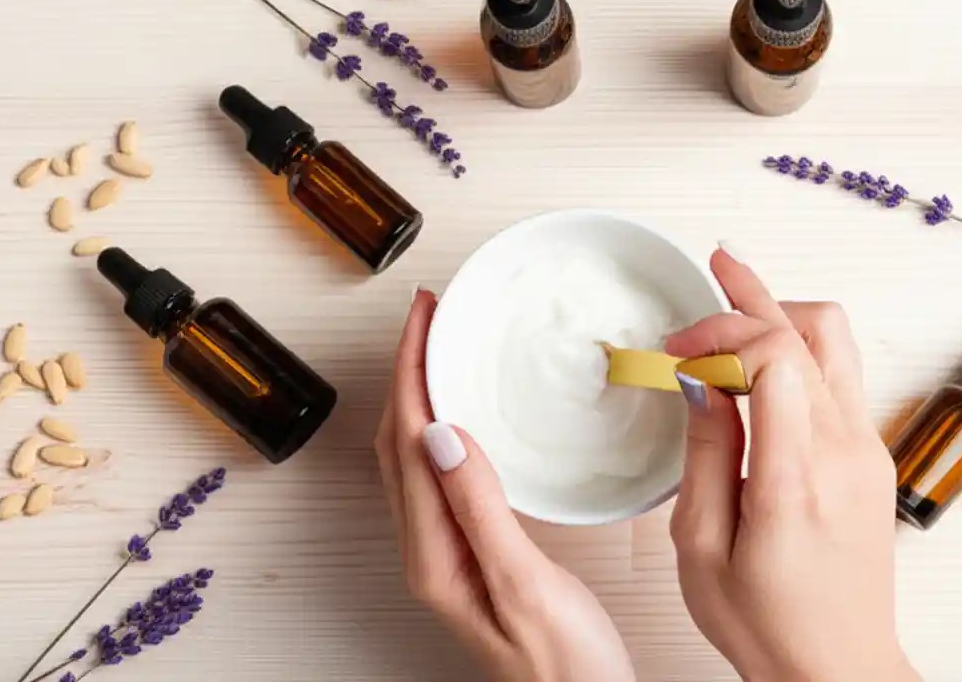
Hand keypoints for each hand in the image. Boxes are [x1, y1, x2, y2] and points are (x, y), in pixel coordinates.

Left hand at [374, 289, 635, 681]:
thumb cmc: (561, 666)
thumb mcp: (524, 583)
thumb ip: (482, 509)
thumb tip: (441, 433)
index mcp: (433, 553)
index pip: (406, 440)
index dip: (410, 370)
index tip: (425, 316)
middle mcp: (428, 550)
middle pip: (399, 441)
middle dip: (408, 371)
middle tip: (431, 316)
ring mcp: (446, 552)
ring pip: (416, 455)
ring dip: (422, 395)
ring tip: (443, 348)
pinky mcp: (470, 552)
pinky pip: (442, 475)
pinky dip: (445, 428)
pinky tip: (469, 416)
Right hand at [665, 250, 918, 681]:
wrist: (838, 666)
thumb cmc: (768, 623)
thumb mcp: (702, 548)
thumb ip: (705, 453)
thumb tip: (701, 383)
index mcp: (796, 476)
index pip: (774, 354)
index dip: (722, 329)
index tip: (680, 348)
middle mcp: (844, 451)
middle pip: (811, 330)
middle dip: (755, 294)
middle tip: (716, 268)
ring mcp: (867, 450)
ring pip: (835, 342)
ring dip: (784, 313)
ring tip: (739, 295)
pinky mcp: (872, 457)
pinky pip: (840, 377)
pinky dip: (798, 350)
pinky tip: (761, 358)